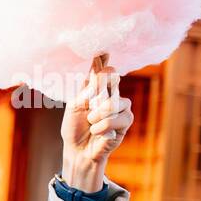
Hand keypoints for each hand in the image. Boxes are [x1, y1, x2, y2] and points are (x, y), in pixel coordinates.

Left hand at [61, 60, 132, 178]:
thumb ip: (87, 89)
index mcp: (96, 88)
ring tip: (91, 123)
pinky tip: (97, 132)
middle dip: (98, 91)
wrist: (78, 150)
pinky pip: (117, 118)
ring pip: (114, 102)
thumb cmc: (74, 128)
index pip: (101, 70)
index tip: (103, 49)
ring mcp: (121, 106)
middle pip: (111, 79)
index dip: (103, 60)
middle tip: (90, 107)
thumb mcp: (76, 106)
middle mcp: (110, 93)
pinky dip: (102, 126)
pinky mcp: (126, 120)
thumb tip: (98, 71)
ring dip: (98, 115)